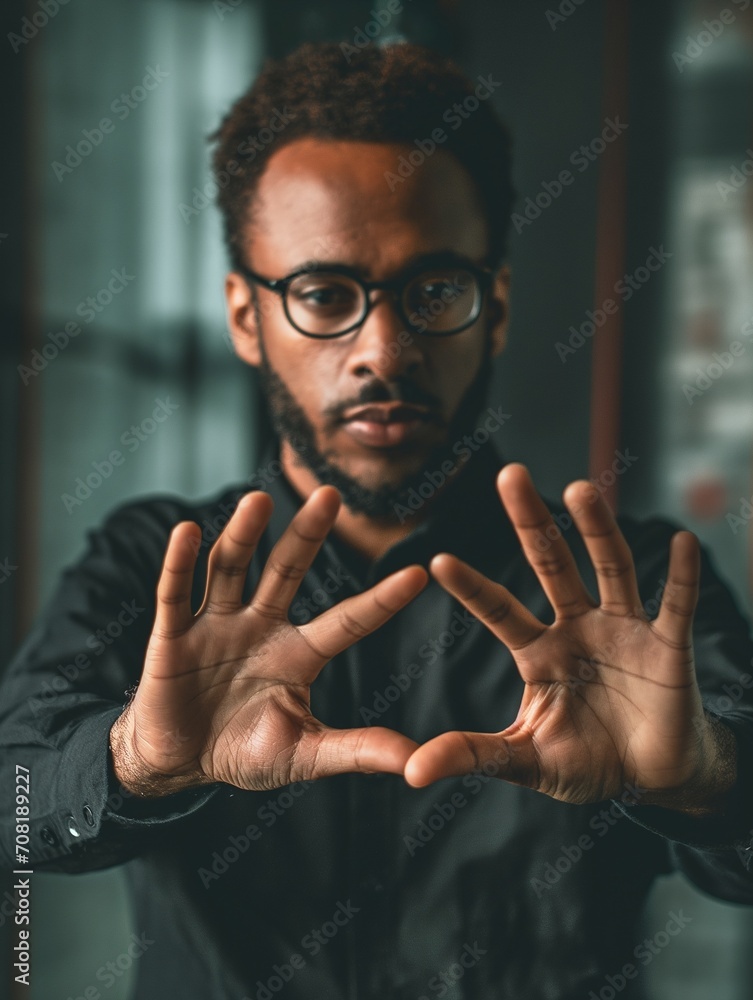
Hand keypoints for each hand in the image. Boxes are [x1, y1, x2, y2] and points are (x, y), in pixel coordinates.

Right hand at [110, 486, 427, 795]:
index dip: (381, 599)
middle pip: (286, 571)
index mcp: (298, 654)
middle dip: (306, 535)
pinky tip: (186, 530)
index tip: (419, 574)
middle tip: (329, 495)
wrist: (179, 762)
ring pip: (231, 569)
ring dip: (242, 535)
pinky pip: (175, 594)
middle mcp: (261, 627)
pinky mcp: (172, 635)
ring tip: (259, 501)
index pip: (347, 620)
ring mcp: (216, 625)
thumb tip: (417, 760)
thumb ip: (356, 750)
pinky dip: (178, 563)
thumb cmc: (245, 753)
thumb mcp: (305, 755)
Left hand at [404, 464, 734, 813]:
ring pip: (610, 569)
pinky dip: (681, 578)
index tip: (436, 560)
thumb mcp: (525, 760)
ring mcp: (624, 631)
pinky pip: (676, 607)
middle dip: (531, 522)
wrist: (652, 778)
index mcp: (540, 652)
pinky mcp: (668, 648)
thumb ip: (475, 755)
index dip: (472, 588)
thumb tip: (412, 772)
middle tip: (509, 474)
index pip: (500, 610)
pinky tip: (681, 541)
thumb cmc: (587, 762)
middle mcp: (578, 628)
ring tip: (578, 490)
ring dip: (596, 530)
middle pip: (550, 564)